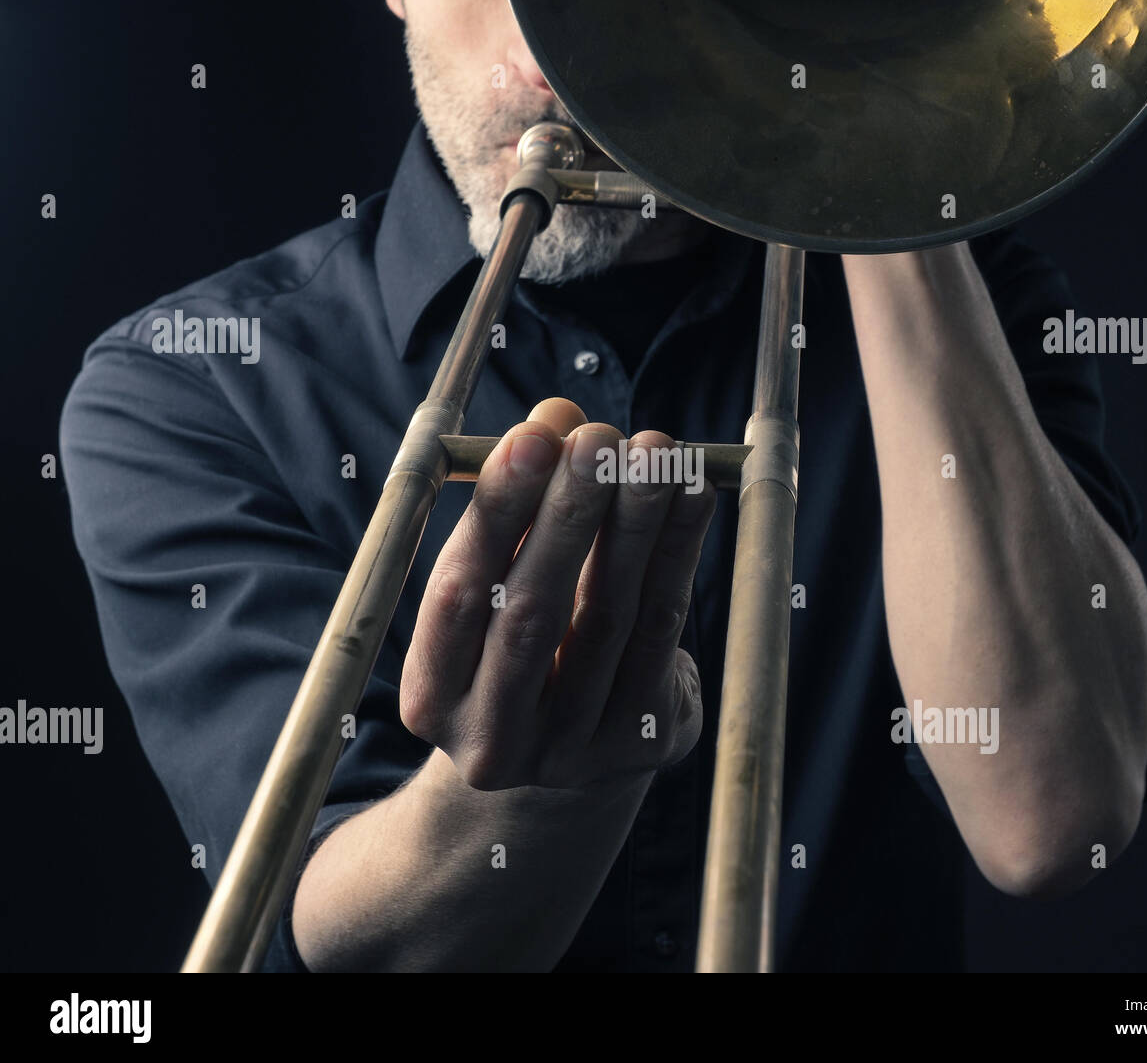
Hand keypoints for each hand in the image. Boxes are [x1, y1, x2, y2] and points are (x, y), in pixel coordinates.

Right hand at [399, 397, 715, 789]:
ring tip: (656, 454)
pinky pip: (660, 634)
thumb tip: (559, 419)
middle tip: (599, 438)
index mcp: (432, 695)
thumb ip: (520, 501)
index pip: (458, 596)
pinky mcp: (637, 742)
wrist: (568, 745)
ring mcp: (569, 751)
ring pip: (607, 619)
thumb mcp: (502, 577)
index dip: (496, 513)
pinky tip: (692, 498)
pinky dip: (679, 557)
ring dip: (637, 525)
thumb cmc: (519, 634)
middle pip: (530, 614)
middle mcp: (491, 738)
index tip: (529, 438)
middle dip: (568, 515)